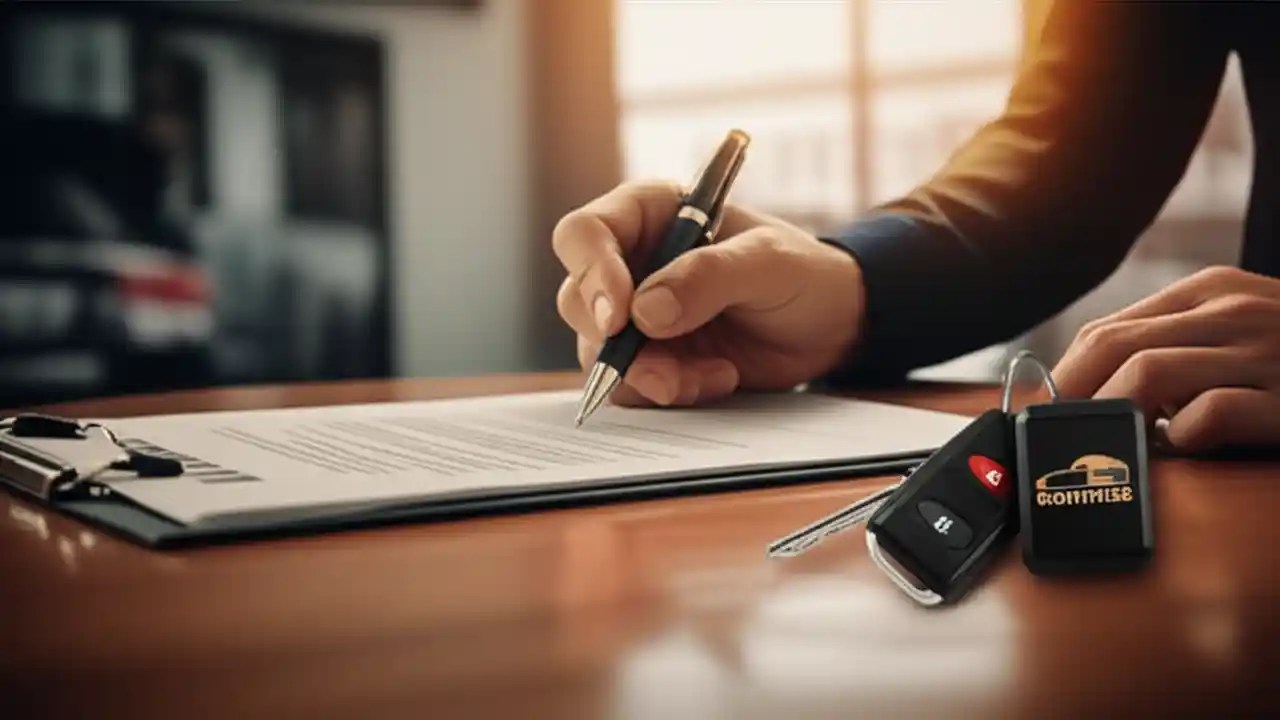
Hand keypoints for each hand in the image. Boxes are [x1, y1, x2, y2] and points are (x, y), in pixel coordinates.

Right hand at [553, 180, 864, 406]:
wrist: (831, 326)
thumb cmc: (803, 273)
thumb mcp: (769, 262)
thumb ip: (709, 276)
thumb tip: (645, 312)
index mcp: (650, 214)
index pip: (586, 234)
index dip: (592, 272)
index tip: (619, 315)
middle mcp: (631, 263)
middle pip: (578, 299)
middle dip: (615, 342)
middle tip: (661, 368)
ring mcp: (636, 317)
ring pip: (599, 352)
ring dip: (650, 375)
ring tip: (713, 376)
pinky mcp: (651, 360)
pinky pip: (630, 386)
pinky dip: (669, 392)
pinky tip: (718, 379)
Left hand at [1052, 266, 1279, 452]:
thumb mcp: (1238, 338)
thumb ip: (1176, 354)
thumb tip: (1099, 400)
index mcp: (1209, 291)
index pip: (1105, 331)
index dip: (1065, 378)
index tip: (1048, 417)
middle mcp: (1231, 309)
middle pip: (1111, 346)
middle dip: (1071, 397)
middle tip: (1058, 440)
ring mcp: (1262, 350)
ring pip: (1148, 372)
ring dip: (1117, 416)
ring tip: (1116, 447)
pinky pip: (1210, 412)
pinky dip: (1182, 437)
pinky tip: (1185, 449)